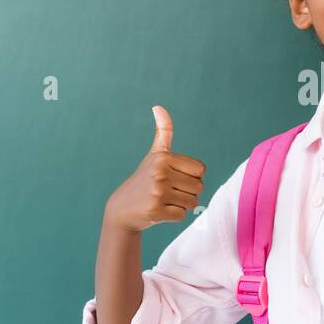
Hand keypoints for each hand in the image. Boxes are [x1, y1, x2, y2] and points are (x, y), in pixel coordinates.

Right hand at [105, 105, 207, 232]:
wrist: (122, 209)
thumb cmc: (144, 179)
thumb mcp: (155, 154)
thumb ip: (163, 131)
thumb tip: (158, 106)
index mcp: (163, 157)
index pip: (201, 170)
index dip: (192, 176)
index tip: (176, 177)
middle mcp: (160, 173)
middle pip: (199, 187)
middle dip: (188, 192)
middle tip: (169, 192)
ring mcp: (157, 192)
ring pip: (193, 202)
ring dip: (182, 205)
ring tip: (165, 200)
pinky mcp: (156, 211)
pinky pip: (182, 215)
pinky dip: (174, 216)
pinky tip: (160, 211)